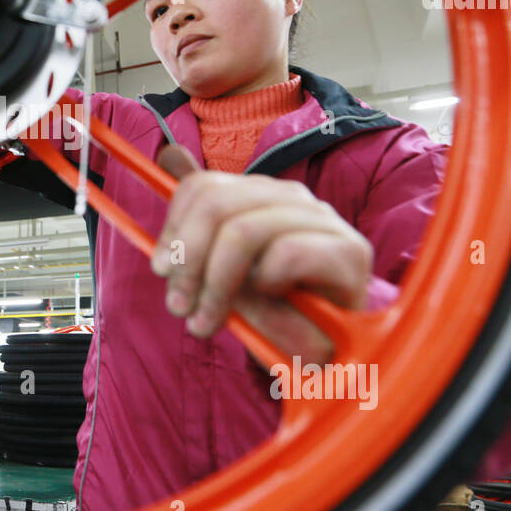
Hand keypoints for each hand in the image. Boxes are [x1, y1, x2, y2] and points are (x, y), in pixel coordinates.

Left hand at [150, 145, 372, 364]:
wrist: (329, 355)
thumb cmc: (274, 311)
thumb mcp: (224, 270)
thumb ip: (200, 224)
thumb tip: (167, 154)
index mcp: (261, 196)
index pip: (203, 186)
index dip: (174, 228)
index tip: (162, 269)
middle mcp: (293, 199)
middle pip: (216, 204)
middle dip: (188, 259)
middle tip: (179, 306)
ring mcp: (324, 221)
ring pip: (243, 231)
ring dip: (216, 284)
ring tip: (208, 321)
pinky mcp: (348, 251)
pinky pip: (286, 254)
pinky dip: (266, 286)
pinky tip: (273, 304)